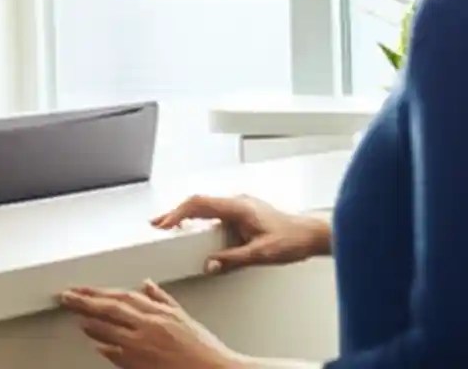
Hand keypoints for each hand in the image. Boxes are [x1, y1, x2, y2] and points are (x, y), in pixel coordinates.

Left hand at [58, 279, 248, 368]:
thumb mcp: (183, 316)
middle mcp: (149, 327)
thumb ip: (162, 299)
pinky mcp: (141, 366)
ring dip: (91, 324)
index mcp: (158, 312)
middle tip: (66, 297)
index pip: (120, 296)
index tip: (80, 288)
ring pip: (109, 331)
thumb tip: (147, 284)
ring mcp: (143, 347)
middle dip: (85, 302)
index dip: (97, 291)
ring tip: (77, 316)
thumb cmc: (203, 348)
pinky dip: (105, 348)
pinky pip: (117, 356)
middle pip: (109, 309)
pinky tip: (96, 344)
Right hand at [151, 194, 328, 273]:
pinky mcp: (242, 213)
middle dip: (175, 212)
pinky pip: (214, 212)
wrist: (311, 234)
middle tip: (156, 224)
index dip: (179, 213)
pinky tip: (193, 228)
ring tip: (168, 226)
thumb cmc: (292, 239)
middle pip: (198, 202)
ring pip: (205, 206)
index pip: (200, 204)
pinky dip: (199, 219)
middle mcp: (237, 202)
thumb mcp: (261, 254)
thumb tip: (209, 264)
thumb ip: (232, 260)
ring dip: (186, 215)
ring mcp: (240, 206)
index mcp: (238, 207)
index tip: (164, 225)